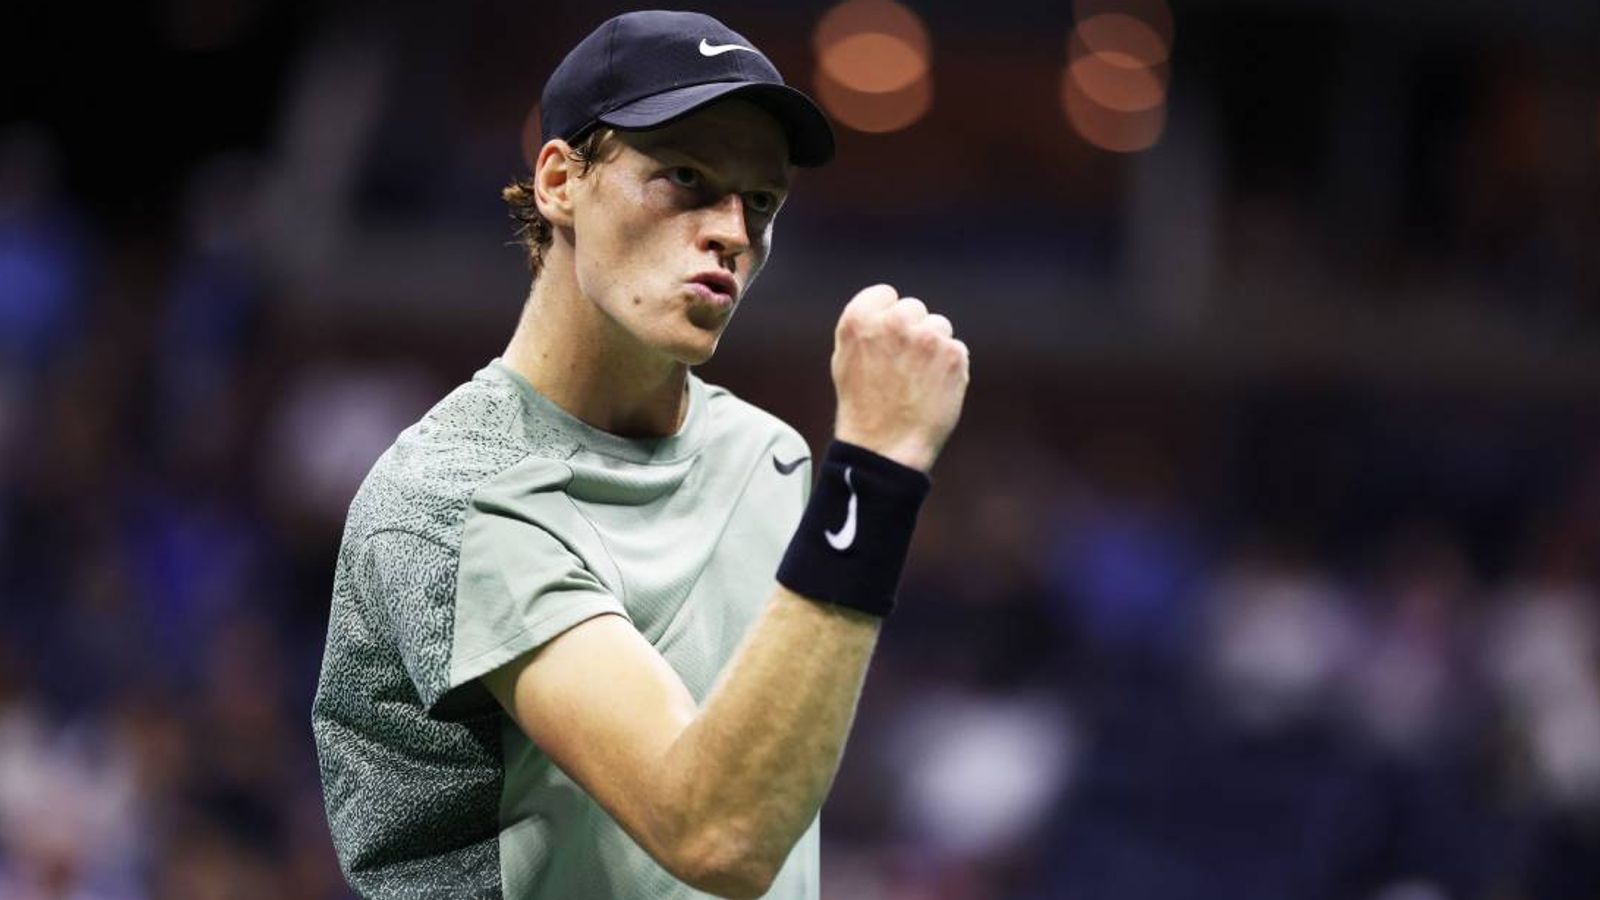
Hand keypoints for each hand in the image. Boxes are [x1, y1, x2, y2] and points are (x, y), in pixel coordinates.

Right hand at [830, 284, 969, 472]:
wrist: (885, 448)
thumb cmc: (862, 407)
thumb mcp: (845, 359)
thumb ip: (865, 327)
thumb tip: (886, 306)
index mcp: (860, 319)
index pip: (886, 294)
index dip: (886, 318)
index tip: (886, 341)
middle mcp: (893, 322)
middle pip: (914, 308)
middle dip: (911, 331)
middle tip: (901, 367)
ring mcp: (926, 337)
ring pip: (938, 327)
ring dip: (932, 348)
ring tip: (916, 380)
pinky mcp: (953, 355)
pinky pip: (956, 349)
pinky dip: (949, 367)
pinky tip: (933, 388)